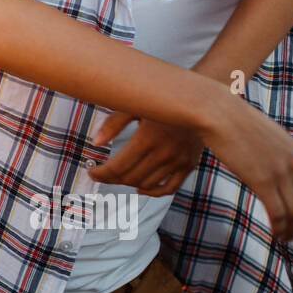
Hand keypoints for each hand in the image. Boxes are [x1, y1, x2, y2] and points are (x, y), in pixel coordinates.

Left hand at [90, 111, 204, 196]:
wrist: (200, 100)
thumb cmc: (162, 100)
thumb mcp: (136, 105)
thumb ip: (114, 123)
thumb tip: (95, 142)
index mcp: (148, 137)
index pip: (118, 166)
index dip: (101, 173)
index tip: (92, 173)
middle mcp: (164, 152)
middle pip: (130, 177)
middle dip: (111, 178)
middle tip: (101, 174)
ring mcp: (178, 161)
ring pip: (147, 184)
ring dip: (128, 183)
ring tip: (118, 176)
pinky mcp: (189, 164)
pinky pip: (170, 188)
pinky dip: (154, 192)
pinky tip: (140, 187)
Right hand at [192, 89, 292, 241]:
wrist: (217, 111)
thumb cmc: (231, 120)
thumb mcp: (262, 133)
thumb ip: (271, 150)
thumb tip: (265, 161)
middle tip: (289, 234)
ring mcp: (281, 171)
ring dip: (292, 230)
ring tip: (281, 237)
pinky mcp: (263, 180)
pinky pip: (279, 213)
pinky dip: (279, 228)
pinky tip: (273, 234)